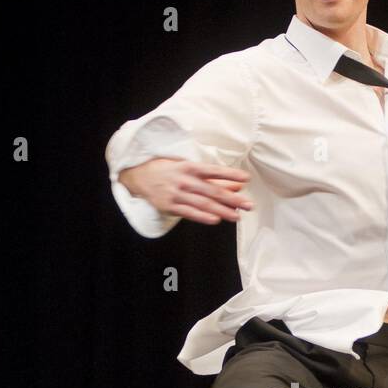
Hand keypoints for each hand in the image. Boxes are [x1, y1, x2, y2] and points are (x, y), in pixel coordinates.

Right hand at [118, 158, 253, 222]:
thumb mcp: (187, 168)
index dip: (230, 174)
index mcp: (189, 167)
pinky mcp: (170, 206)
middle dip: (232, 198)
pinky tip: (215, 220)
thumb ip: (211, 178)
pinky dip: (202, 217)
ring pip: (203, 203)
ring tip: (237, 216)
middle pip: (212, 190)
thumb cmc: (168, 171)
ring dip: (222, 210)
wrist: (138, 176)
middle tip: (248, 204)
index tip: (246, 179)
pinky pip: (188, 213)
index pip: (213, 171)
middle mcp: (184, 180)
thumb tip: (236, 185)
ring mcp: (176, 194)